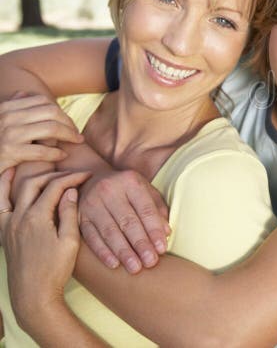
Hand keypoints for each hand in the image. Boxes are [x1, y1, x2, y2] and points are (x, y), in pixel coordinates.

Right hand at [0, 92, 82, 172]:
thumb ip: (12, 107)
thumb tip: (24, 94)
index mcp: (6, 107)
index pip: (43, 101)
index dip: (61, 111)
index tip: (68, 123)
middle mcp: (7, 117)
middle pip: (51, 112)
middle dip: (69, 122)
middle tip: (77, 134)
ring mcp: (8, 134)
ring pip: (51, 128)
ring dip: (69, 135)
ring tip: (76, 142)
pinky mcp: (10, 152)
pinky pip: (42, 150)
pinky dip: (56, 153)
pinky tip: (62, 156)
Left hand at [0, 168, 90, 325]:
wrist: (33, 294)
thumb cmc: (54, 270)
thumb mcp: (70, 241)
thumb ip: (68, 213)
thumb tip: (70, 191)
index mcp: (36, 218)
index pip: (55, 187)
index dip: (72, 177)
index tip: (87, 175)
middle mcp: (18, 217)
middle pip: (34, 183)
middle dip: (54, 174)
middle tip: (71, 174)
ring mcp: (8, 224)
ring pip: (12, 190)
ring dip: (23, 175)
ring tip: (30, 164)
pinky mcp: (3, 233)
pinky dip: (2, 190)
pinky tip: (7, 182)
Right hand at [78, 167, 169, 272]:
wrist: (90, 179)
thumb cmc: (126, 189)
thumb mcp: (145, 190)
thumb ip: (157, 209)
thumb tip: (166, 232)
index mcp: (130, 181)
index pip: (145, 209)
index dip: (154, 230)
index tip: (162, 248)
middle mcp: (109, 190)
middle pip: (128, 222)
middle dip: (140, 244)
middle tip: (150, 262)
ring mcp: (92, 203)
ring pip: (109, 232)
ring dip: (123, 252)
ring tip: (135, 268)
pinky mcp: (77, 216)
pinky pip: (91, 237)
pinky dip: (103, 252)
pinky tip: (114, 264)